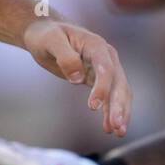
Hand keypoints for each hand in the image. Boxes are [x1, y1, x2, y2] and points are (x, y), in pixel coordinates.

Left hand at [22, 18, 130, 135]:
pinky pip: (110, 97)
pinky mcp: (98, 79)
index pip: (105, 69)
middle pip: (118, 83)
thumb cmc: (46, 35)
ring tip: (117, 132)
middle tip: (117, 127)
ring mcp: (105, 68)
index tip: (93, 107)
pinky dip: (110, 111)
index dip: (102, 88)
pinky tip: (108, 128)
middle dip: (118, 106)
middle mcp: (107, 57)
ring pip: (119, 92)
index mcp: (96, 45)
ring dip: (119, 112)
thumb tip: (76, 79)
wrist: (45, 32)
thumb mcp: (50, 41)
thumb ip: (64, 56)